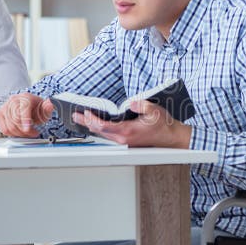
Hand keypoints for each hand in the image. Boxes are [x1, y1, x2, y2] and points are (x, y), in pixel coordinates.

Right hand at [0, 93, 54, 136]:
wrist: (28, 105)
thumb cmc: (36, 108)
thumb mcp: (45, 108)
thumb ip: (48, 108)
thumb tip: (50, 105)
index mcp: (25, 97)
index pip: (23, 108)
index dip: (25, 120)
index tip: (27, 129)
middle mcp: (13, 100)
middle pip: (16, 120)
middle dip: (26, 131)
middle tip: (34, 133)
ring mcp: (5, 107)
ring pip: (10, 126)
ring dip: (20, 134)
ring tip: (28, 133)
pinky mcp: (0, 114)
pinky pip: (4, 129)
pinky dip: (13, 134)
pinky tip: (19, 132)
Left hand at [74, 100, 191, 147]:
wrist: (171, 137)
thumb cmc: (163, 125)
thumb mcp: (154, 111)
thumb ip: (142, 105)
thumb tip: (132, 103)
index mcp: (128, 131)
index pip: (104, 127)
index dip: (92, 120)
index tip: (85, 112)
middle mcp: (123, 138)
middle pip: (99, 131)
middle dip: (86, 122)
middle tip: (74, 115)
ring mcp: (124, 141)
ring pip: (103, 134)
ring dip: (91, 126)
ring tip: (80, 118)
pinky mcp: (126, 141)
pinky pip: (108, 135)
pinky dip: (99, 129)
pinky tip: (94, 124)